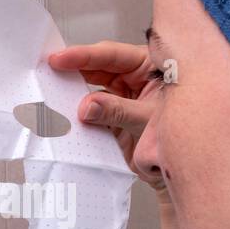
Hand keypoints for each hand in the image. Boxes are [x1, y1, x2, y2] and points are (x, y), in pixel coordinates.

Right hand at [48, 41, 165, 194]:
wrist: (178, 173)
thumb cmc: (181, 136)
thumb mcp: (148, 119)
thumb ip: (118, 111)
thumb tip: (87, 106)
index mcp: (149, 68)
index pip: (112, 55)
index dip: (84, 56)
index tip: (60, 58)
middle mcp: (134, 79)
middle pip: (98, 68)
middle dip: (74, 69)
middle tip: (49, 70)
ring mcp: (123, 98)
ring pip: (92, 89)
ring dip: (74, 93)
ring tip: (53, 92)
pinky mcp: (114, 118)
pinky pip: (93, 113)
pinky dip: (80, 116)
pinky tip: (66, 115)